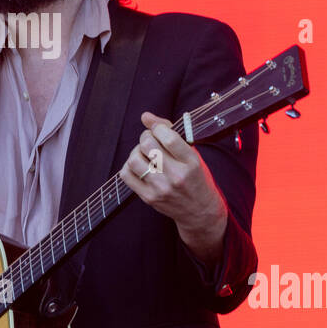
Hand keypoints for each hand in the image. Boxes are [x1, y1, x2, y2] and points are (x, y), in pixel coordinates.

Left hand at [118, 111, 229, 264]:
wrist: (199, 211)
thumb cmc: (196, 178)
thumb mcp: (192, 154)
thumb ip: (170, 132)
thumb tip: (145, 116)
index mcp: (191, 162)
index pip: (168, 137)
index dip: (158, 128)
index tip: (158, 130)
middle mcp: (176, 176)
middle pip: (148, 145)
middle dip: (146, 137)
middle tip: (150, 140)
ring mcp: (161, 188)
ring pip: (134, 159)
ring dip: (136, 151)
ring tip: (144, 153)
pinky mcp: (149, 198)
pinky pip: (126, 175)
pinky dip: (129, 166)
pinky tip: (139, 166)